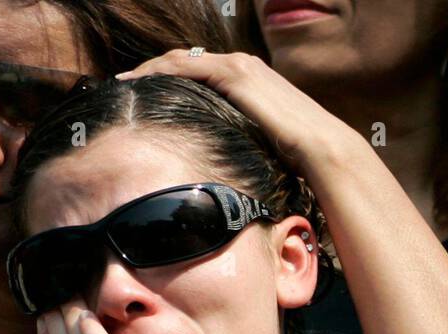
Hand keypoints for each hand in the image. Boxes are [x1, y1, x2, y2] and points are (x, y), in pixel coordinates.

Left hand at [115, 49, 356, 189]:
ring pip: (181, 59)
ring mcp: (238, 66)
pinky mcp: (235, 75)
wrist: (322, 149)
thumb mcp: (265, 141)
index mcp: (250, 77)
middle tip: (126, 83)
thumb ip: (245, 138)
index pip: (201, 70)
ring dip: (150, 69)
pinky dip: (159, 72)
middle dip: (154, 69)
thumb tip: (228, 161)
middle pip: (186, 59)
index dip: (171, 77)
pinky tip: (139, 84)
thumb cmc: (301, 157)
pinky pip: (185, 68)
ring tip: (125, 83)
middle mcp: (242, 63)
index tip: (148, 91)